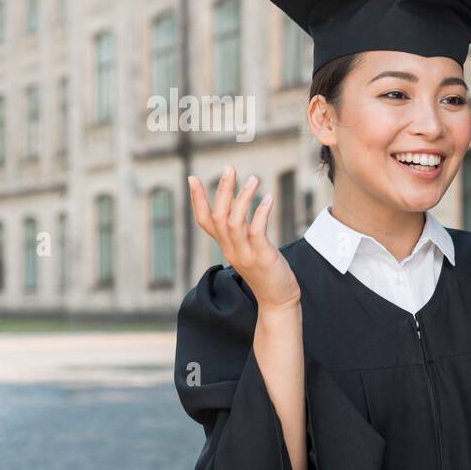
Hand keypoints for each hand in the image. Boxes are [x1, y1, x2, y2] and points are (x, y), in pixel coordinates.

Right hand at [190, 166, 300, 310]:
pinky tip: (268, 198)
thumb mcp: (249, 252)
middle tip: (230, 168)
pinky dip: (260, 213)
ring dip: (243, 198)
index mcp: (225, 247)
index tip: (192, 178)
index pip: (204, 221)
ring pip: (234, 222)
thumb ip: (241, 235)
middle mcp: (231, 249)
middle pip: (219, 216)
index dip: (198, 200)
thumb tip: (240, 214)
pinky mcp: (261, 257)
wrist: (278, 301)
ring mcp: (244, 254)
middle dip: (223, 190)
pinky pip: (256, 231)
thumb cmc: (267, 274)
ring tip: (253, 179)